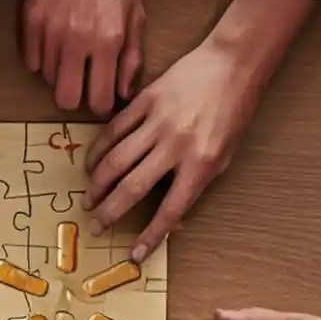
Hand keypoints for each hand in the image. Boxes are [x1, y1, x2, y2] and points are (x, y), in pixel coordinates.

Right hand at [23, 0, 145, 114]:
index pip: (99, 99)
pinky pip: (31, 61)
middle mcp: (76, 41)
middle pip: (66, 100)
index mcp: (108, 41)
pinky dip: (42, 58)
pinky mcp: (29, 22)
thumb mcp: (135, 13)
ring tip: (72, 53)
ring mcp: (48, 32)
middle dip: (76, 97)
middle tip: (83, 83)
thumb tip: (123, 93)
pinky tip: (55, 42)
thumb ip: (132, 57)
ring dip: (61, 73)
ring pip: (49, 80)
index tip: (101, 96)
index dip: (101, 103)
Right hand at [82, 39, 261, 261]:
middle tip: (94, 225)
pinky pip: (114, 131)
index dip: (151, 235)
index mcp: (202, 163)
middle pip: (133, 187)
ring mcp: (158, 122)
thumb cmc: (232, 114)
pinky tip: (90, 165)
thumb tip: (173, 219)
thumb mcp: (224, 156)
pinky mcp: (145, 102)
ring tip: (88, 200)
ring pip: (117, 160)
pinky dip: (98, 151)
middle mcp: (177, 146)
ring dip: (97, 184)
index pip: (171, 209)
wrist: (232, 65)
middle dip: (109, 211)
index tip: (134, 254)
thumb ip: (196, 184)